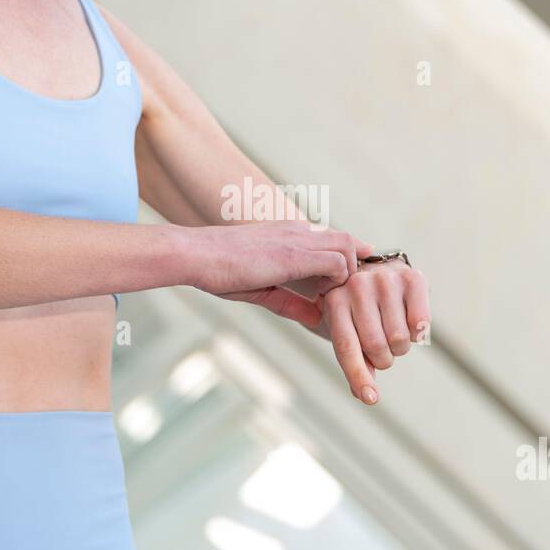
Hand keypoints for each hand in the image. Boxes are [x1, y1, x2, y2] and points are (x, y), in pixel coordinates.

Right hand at [190, 221, 371, 300]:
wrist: (195, 255)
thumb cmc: (218, 270)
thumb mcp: (262, 289)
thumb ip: (291, 302)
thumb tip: (317, 318)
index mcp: (289, 234)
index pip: (333, 238)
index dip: (347, 259)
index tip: (344, 283)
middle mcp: (297, 231)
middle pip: (348, 239)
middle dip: (353, 267)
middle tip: (341, 295)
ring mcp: (297, 240)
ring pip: (347, 247)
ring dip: (346, 275)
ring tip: (331, 298)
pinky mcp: (293, 255)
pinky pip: (335, 263)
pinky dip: (337, 282)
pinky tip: (323, 299)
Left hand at [315, 259, 429, 405]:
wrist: (379, 274)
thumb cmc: (360, 311)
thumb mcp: (349, 332)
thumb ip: (356, 362)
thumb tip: (367, 395)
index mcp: (335, 301)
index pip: (346, 346)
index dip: (359, 375)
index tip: (370, 398)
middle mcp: (357, 285)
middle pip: (376, 345)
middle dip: (384, 359)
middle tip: (384, 349)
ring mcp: (384, 278)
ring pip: (399, 337)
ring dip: (400, 347)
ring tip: (394, 332)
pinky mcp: (412, 277)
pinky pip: (420, 323)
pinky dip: (418, 333)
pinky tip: (409, 322)